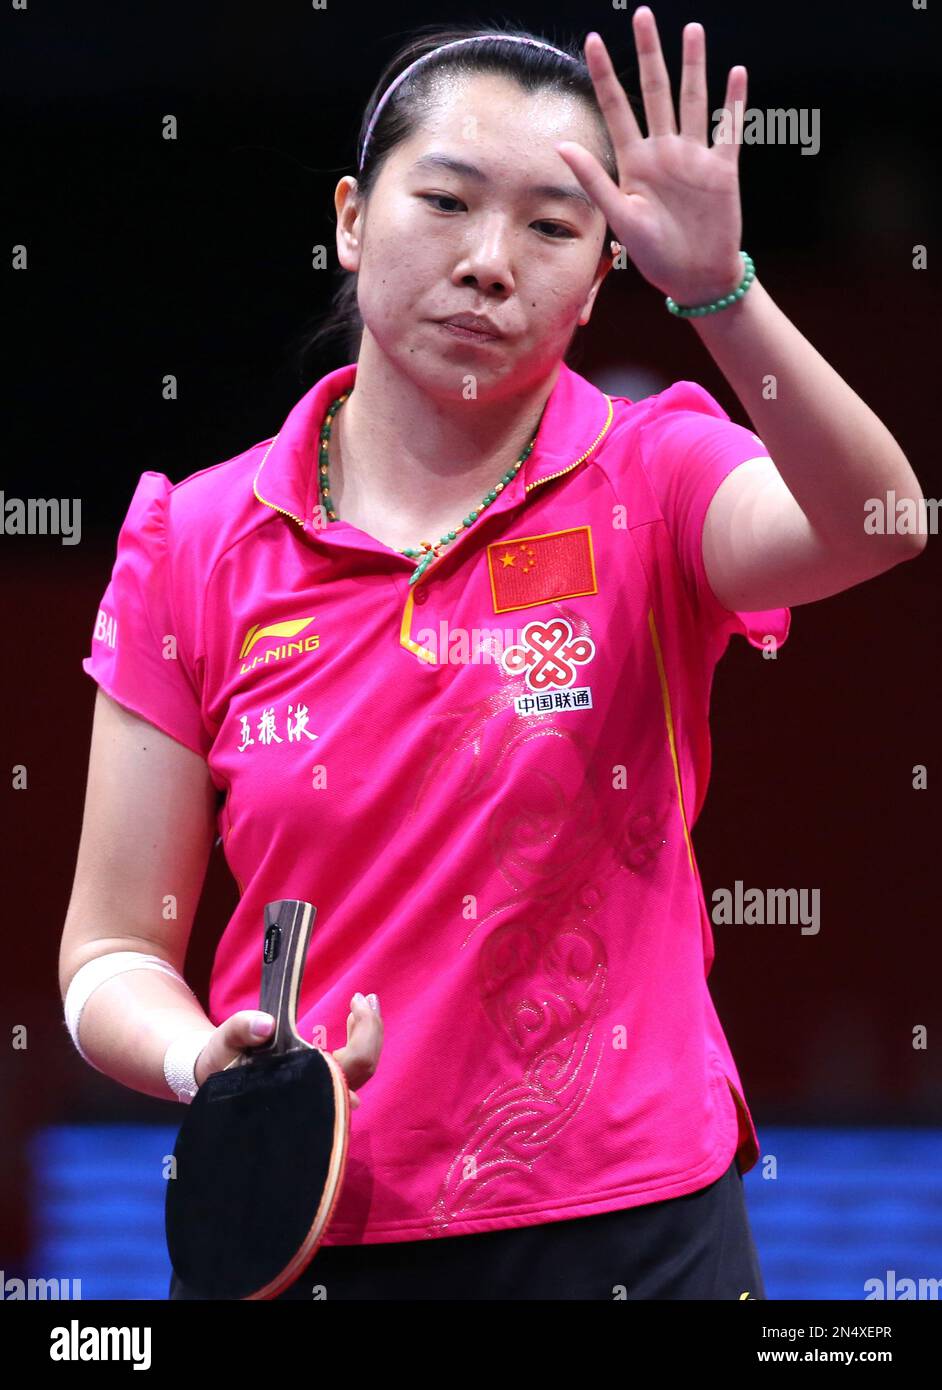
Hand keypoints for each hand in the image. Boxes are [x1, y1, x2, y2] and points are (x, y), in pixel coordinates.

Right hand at [194, 992, 383, 1110]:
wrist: (216, 1077)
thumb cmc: (221, 1063)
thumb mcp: (224, 1043)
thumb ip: (241, 1030)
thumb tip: (267, 1025)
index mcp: (300, 1087)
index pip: (346, 1070)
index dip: (362, 1038)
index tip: (354, 1002)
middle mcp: (318, 1094)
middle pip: (364, 1067)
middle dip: (372, 1029)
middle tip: (367, 998)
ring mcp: (323, 1091)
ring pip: (362, 1069)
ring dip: (369, 1033)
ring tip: (365, 1002)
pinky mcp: (323, 1083)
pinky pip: (353, 1067)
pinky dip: (360, 1040)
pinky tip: (355, 1018)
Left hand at [555, 8, 745, 305]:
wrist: (695, 278)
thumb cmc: (655, 255)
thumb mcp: (620, 219)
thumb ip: (594, 180)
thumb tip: (560, 145)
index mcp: (635, 162)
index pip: (616, 107)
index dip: (604, 74)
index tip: (591, 40)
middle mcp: (664, 152)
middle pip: (655, 90)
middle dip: (649, 53)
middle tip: (643, 14)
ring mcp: (694, 157)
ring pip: (692, 100)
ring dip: (693, 65)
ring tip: (691, 30)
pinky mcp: (722, 169)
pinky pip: (729, 129)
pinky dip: (733, 102)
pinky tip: (735, 73)